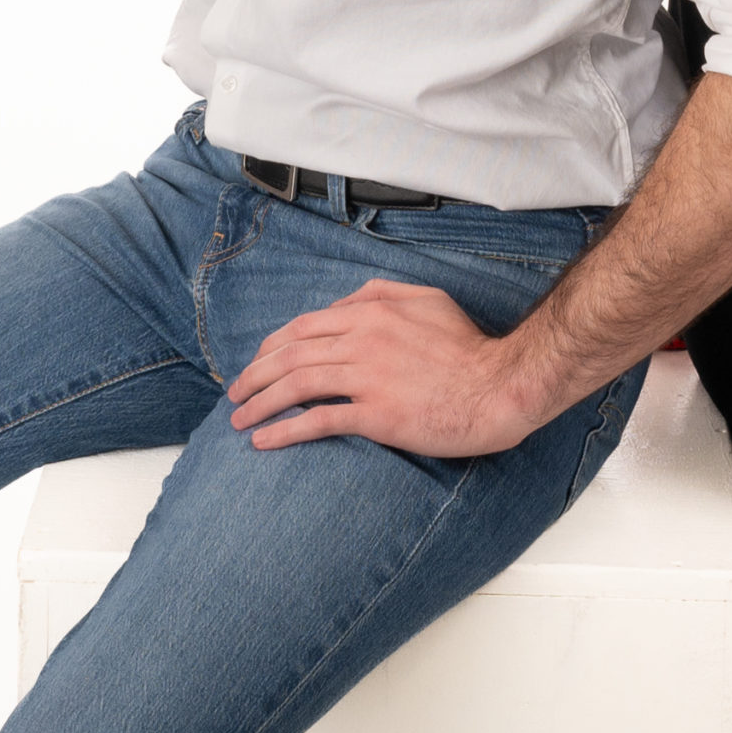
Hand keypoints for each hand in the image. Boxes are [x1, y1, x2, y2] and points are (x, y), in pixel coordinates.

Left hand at [226, 279, 538, 456]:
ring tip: (239, 419)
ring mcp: (367, 377)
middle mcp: (362, 339)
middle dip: (255, 374)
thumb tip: (345, 303)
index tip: (256, 362)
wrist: (496, 386)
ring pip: (298, 385)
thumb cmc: (466, 345)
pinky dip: (286, 430)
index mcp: (371, 311)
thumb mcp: (426, 299)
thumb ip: (381, 293)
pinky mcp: (376, 415)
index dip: (273, 345)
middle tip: (235, 393)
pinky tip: (265, 440)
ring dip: (261, 402)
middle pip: (292, 354)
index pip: (305, 325)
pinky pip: (319, 421)